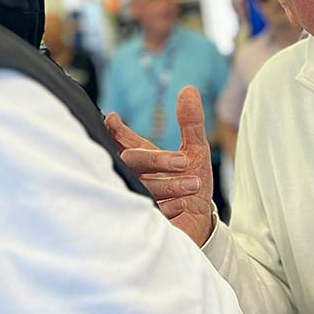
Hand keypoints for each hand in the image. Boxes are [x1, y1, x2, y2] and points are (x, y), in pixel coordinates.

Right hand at [105, 86, 215, 245]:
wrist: (200, 223)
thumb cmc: (192, 182)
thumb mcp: (196, 149)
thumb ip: (190, 122)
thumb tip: (189, 90)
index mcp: (142, 156)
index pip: (121, 140)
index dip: (115, 130)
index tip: (113, 119)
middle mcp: (134, 175)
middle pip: (130, 162)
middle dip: (156, 161)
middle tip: (184, 161)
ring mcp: (136, 199)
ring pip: (141, 189)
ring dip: (169, 185)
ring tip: (194, 183)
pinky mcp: (143, 222)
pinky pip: (149, 214)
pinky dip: (166, 208)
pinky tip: (182, 204)